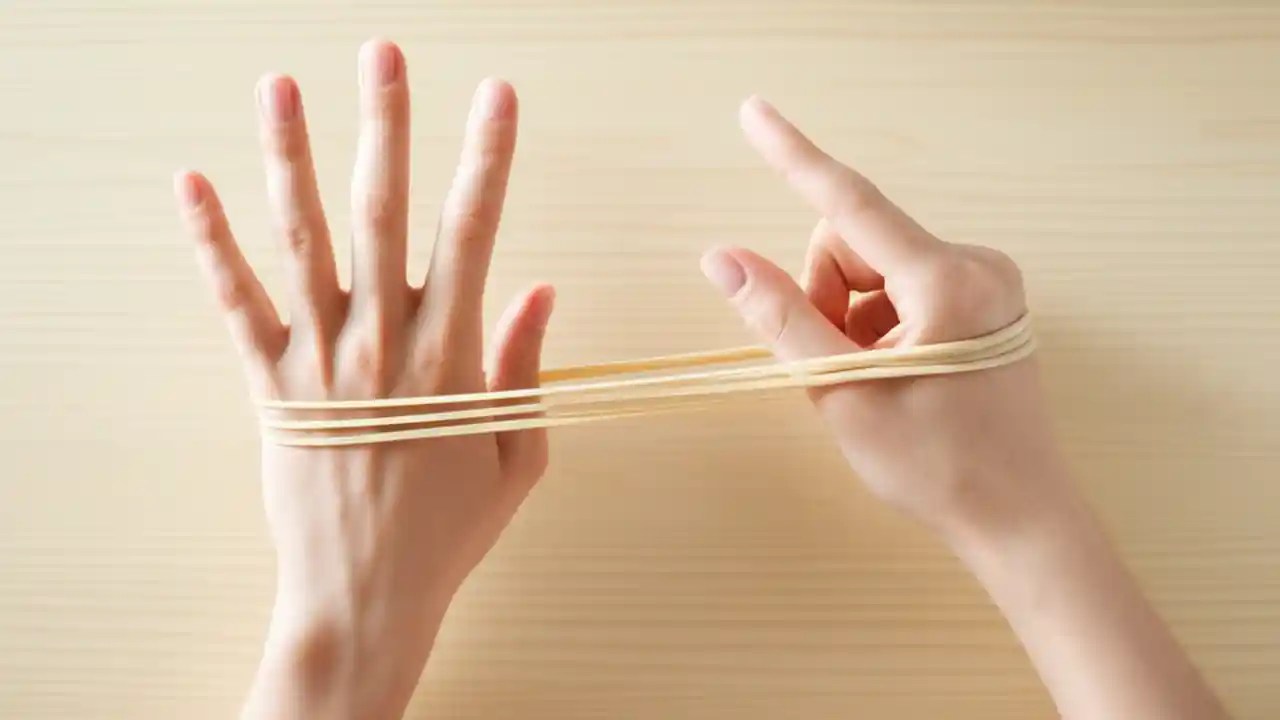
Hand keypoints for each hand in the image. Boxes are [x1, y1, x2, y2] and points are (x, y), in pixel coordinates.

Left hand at [173, 40, 553, 719]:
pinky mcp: (269, 388)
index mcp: (450, 356)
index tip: (498, 96)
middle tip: (382, 52)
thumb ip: (524, 366)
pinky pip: (237, 303)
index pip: (475, 234)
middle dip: (386, 124)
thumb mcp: (516, 456)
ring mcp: (318, 362)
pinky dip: (211, 242)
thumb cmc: (449, 532)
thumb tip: (540, 287)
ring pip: (302, 242)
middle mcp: (381, 343)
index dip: (488, 158)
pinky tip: (193, 183)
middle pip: (383, 213)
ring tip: (280, 85)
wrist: (365, 597)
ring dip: (289, 157)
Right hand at [701, 97, 1067, 538]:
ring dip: (850, 314)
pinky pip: (901, 282)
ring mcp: (985, 279)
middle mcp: (975, 264)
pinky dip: (877, 320)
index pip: (851, 204)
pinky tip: (894, 372)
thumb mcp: (843, 394)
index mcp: (947, 282)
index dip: (794, 156)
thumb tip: (722, 258)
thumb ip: (780, 318)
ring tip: (870, 377)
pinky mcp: (983, 297)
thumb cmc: (936, 466)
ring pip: (873, 264)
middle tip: (836, 363)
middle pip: (854, 242)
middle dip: (826, 294)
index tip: (754, 112)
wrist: (1018, 515)